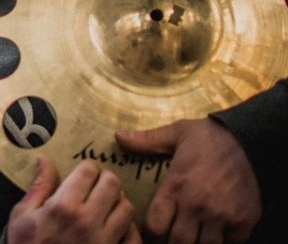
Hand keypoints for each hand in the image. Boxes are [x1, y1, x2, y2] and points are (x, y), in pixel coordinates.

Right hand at [6, 157, 139, 243]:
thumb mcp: (22, 216)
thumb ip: (38, 186)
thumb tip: (44, 159)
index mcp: (63, 207)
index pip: (89, 170)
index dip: (87, 167)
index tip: (82, 173)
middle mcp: (88, 221)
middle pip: (113, 184)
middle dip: (105, 179)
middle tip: (96, 185)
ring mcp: (104, 241)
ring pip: (127, 208)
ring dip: (118, 202)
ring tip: (106, 205)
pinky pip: (134, 238)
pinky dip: (129, 230)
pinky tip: (118, 228)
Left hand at [116, 118, 260, 242]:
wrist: (250, 138)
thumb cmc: (209, 136)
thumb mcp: (175, 134)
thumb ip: (146, 141)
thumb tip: (118, 137)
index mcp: (175, 186)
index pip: (155, 225)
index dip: (152, 230)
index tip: (155, 227)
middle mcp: (197, 204)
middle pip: (178, 241)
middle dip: (173, 240)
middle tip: (174, 232)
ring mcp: (222, 215)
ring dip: (198, 242)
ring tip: (195, 232)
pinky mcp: (243, 220)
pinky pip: (231, 242)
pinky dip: (225, 239)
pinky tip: (219, 228)